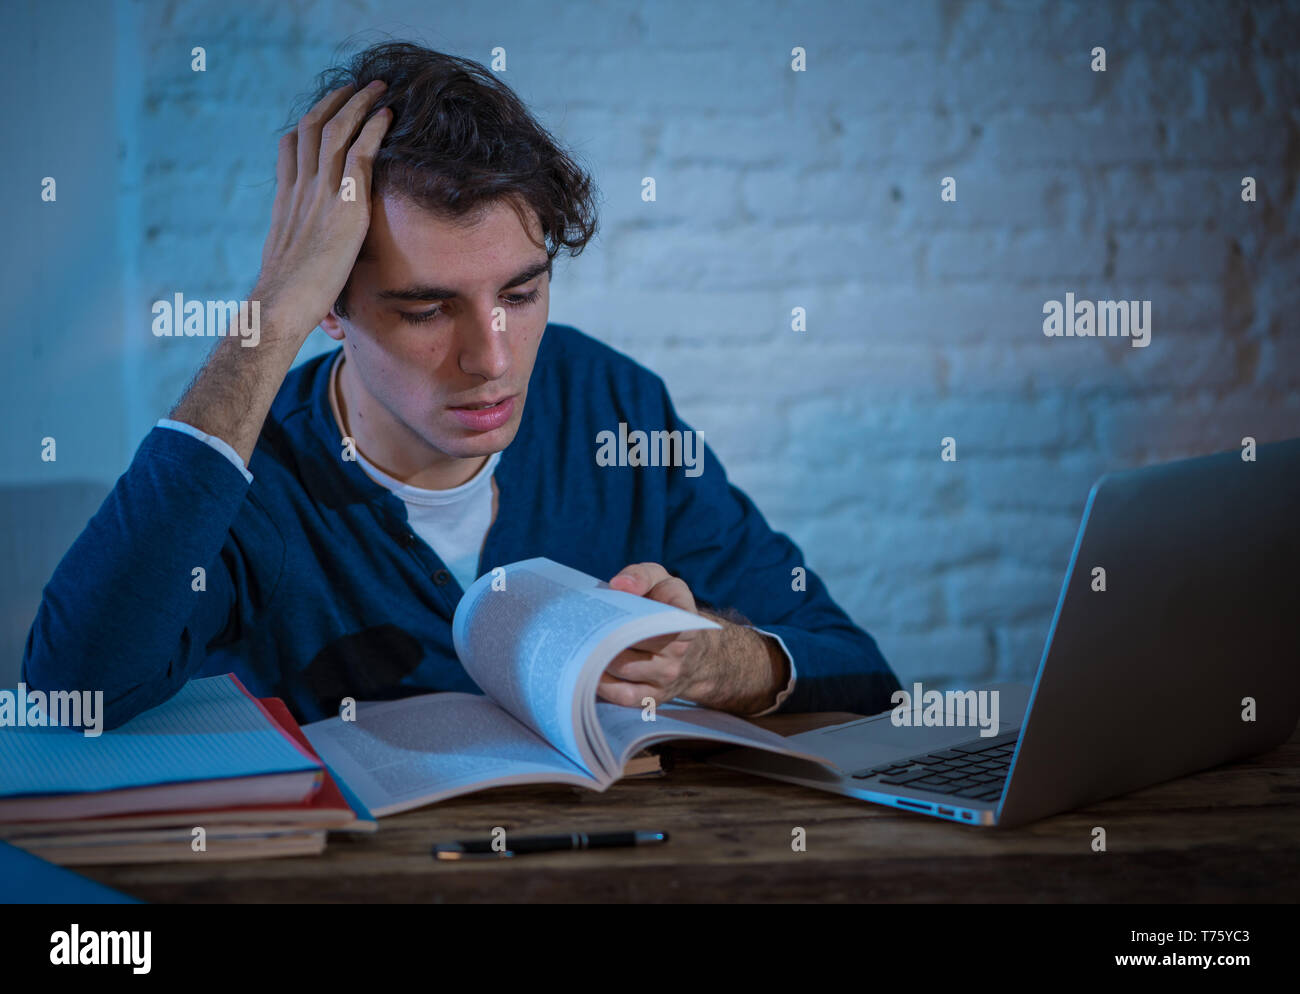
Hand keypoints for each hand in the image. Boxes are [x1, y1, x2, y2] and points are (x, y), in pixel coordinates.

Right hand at [253, 81, 391, 339]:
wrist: (282, 303)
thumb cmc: (287, 297)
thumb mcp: (289, 263)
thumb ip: (301, 247)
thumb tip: (308, 258)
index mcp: (285, 199)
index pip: (290, 147)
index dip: (308, 123)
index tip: (325, 110)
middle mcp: (300, 188)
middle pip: (312, 127)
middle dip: (335, 101)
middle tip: (355, 85)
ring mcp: (320, 192)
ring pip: (336, 130)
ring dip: (359, 103)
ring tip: (379, 87)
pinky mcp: (344, 204)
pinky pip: (360, 153)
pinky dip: (374, 129)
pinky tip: (388, 115)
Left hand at [598, 563, 789, 714]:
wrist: (692, 647)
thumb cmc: (668, 608)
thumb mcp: (662, 581)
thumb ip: (642, 576)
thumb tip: (618, 585)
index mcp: (683, 624)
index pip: (655, 624)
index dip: (628, 619)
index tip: (607, 611)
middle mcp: (678, 654)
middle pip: (634, 647)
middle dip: (604, 639)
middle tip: (581, 629)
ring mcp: (666, 679)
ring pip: (624, 672)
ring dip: (599, 660)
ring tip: (581, 646)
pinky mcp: (653, 698)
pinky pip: (624, 696)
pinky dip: (603, 686)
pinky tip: (589, 671)